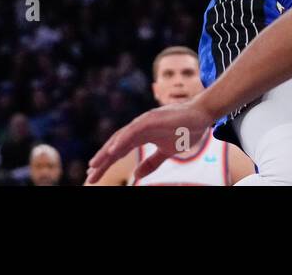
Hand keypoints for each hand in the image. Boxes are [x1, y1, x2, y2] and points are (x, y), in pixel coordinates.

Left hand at [86, 100, 212, 183]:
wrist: (202, 116)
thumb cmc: (185, 130)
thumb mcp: (167, 152)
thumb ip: (152, 162)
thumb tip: (136, 175)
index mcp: (141, 136)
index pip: (120, 151)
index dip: (107, 163)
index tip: (94, 175)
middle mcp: (139, 128)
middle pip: (116, 146)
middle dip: (102, 161)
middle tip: (90, 176)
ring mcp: (144, 122)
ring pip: (120, 138)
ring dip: (107, 152)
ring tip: (95, 164)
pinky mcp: (151, 118)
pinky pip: (133, 131)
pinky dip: (122, 140)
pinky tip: (112, 150)